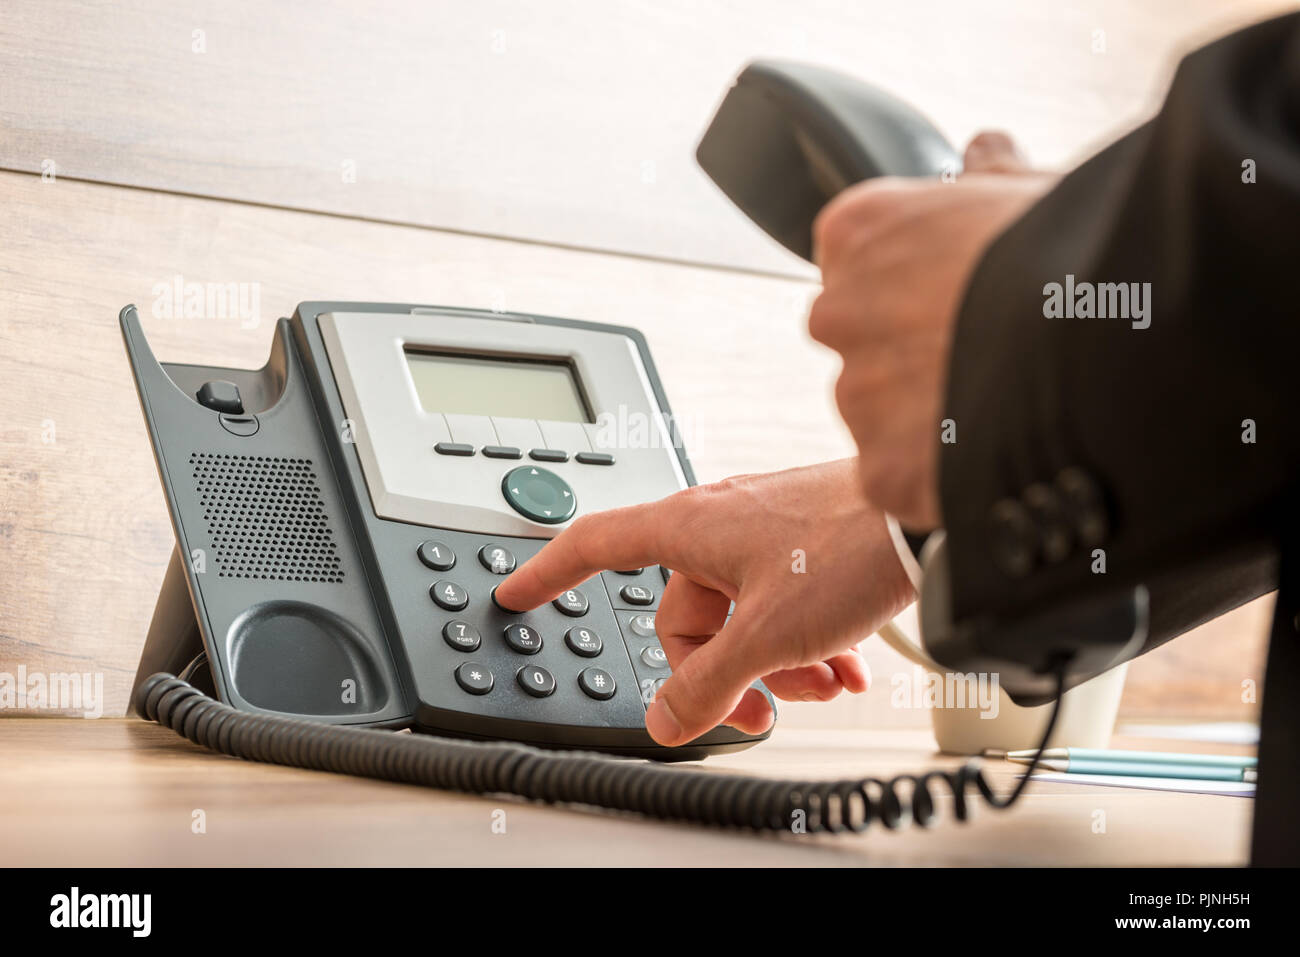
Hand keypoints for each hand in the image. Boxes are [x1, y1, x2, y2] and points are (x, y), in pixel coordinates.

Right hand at [493, 459, 915, 746]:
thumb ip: (707, 684)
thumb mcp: (767, 635)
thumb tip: (666, 720)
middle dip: (718, 670)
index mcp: (688, 528)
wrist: (931, 511)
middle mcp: (718, 521)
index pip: (593, 544)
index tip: (518, 593)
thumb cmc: (849, 547)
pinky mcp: (801, 538)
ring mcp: (761, 529)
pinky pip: (778, 599)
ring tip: (818, 683)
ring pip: (737, 612)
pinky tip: (840, 664)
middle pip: (681, 612)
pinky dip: (801, 639)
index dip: (548, 573)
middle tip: (757, 709)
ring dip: (773, 661)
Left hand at [808, 132, 1056, 528]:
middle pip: (859, 340)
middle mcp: (839, 311)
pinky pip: (898, 479)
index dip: (913, 285)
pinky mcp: (883, 468)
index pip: (856, 264)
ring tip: (1004, 410)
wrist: (1121, 342)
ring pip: (875, 414)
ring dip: (923, 417)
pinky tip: (996, 455)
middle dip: (907, 352)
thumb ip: (990, 177)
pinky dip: (938, 479)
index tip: (959, 299)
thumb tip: (985, 150)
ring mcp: (857, 395)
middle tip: (985, 360)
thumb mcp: (1034, 191)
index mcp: (859, 231)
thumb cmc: (1085, 252)